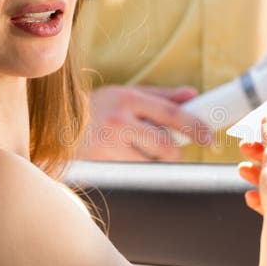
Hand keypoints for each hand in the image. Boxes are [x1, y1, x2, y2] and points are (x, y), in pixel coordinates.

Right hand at [80, 84, 212, 161]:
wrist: (55, 125)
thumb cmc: (98, 107)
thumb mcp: (127, 94)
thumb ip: (161, 96)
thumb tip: (193, 95)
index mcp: (128, 99)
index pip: (171, 114)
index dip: (196, 127)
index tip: (211, 138)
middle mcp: (118, 121)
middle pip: (164, 145)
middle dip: (177, 152)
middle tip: (176, 150)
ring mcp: (108, 145)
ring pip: (150, 162)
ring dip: (154, 160)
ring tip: (138, 149)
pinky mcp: (101, 164)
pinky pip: (132, 171)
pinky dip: (137, 167)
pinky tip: (123, 157)